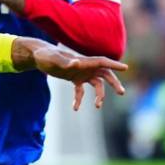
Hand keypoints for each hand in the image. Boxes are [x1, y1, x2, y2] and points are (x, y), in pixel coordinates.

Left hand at [11, 38, 126, 108]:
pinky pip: (80, 91)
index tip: (126, 68)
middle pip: (105, 75)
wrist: (38, 56)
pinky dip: (79, 100)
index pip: (103, 62)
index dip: (114, 65)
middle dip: (114, 83)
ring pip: (96, 85)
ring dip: (99, 95)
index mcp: (84, 61)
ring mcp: (81, 73)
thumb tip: (77, 63)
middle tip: (121, 92)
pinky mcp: (74, 79)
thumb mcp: (55, 59)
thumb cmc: (46, 56)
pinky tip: (75, 109)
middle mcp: (86, 67)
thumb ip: (66, 62)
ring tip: (97, 106)